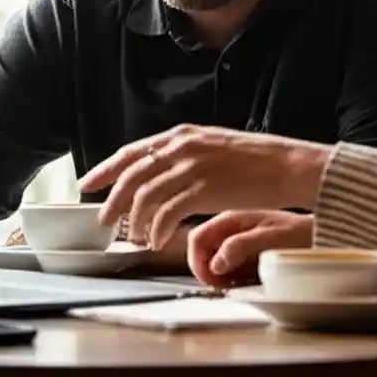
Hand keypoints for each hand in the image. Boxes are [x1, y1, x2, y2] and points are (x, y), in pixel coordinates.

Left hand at [78, 124, 331, 249]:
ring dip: (134, 221)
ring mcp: (191, 168)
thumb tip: (163, 171)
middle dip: (112, 200)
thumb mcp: (214, 146)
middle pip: (131, 175)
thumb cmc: (257, 160)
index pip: (132, 151)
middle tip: (103, 219)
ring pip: (145, 197)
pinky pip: (167, 214)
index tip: (88, 183)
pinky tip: (157, 240)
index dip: (105, 169)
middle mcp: (182, 147)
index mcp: (182, 135)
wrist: (287, 166)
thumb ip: (186, 154)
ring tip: (134, 236)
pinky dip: (157, 230)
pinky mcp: (203, 190)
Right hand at [188, 211, 313, 288]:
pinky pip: (229, 264)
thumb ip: (240, 247)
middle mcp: (231, 226)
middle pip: (202, 250)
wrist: (324, 233)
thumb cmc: (301, 233)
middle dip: (208, 271)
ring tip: (240, 282)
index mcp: (232, 218)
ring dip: (221, 275)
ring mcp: (238, 237)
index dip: (197, 263)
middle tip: (224, 286)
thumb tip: (215, 264)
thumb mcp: (271, 239)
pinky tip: (248, 279)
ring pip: (214, 259)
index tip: (210, 281)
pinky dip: (233, 275)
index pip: (198, 238)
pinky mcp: (247, 249)